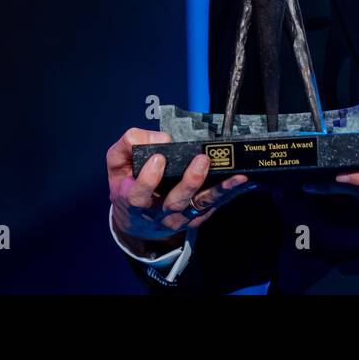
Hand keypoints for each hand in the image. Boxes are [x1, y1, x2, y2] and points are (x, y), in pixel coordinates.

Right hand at [107, 128, 257, 250]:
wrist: (137, 221)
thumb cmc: (128, 184)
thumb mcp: (117, 164)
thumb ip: (128, 146)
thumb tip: (160, 138)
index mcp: (133, 201)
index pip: (138, 195)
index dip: (148, 179)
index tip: (159, 158)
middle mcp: (157, 213)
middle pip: (175, 202)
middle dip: (190, 182)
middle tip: (201, 160)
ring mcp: (178, 218)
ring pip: (199, 205)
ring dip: (218, 191)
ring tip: (235, 176)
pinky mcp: (195, 217)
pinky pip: (213, 205)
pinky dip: (229, 193)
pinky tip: (241, 181)